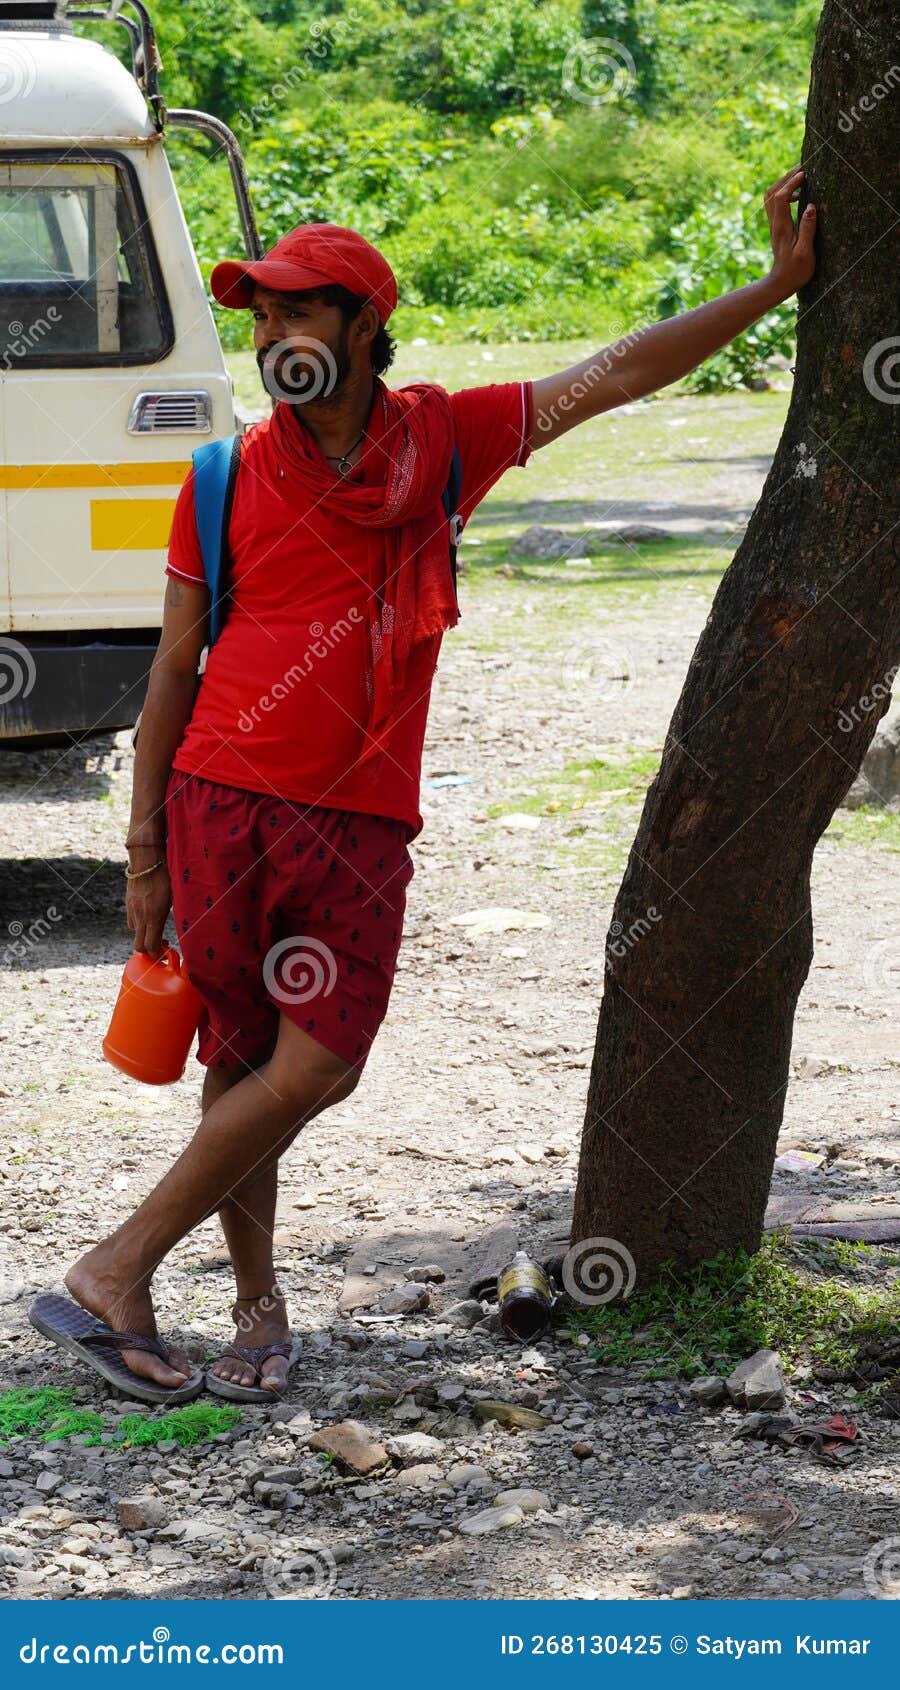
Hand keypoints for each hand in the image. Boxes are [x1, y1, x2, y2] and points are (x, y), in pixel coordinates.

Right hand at [126, 849, 171, 956]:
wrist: (147, 859)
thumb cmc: (167, 877)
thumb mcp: (176, 897)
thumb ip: (175, 914)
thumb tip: (185, 927)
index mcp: (154, 917)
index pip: (151, 946)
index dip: (157, 955)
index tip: (166, 954)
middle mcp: (141, 916)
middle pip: (139, 946)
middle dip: (149, 951)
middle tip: (160, 947)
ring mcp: (132, 910)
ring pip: (135, 932)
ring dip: (144, 935)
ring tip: (155, 929)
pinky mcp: (128, 902)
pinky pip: (131, 920)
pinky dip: (139, 923)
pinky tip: (148, 916)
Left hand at [764, 164, 816, 298]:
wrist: (781, 283)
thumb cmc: (796, 271)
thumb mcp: (805, 252)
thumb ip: (807, 229)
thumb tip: (810, 206)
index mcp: (781, 228)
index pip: (780, 197)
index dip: (791, 183)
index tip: (805, 174)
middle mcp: (774, 224)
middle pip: (772, 192)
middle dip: (786, 177)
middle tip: (803, 168)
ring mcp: (774, 225)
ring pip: (771, 197)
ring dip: (783, 183)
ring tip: (801, 177)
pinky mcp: (777, 227)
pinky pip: (775, 204)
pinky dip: (784, 193)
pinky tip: (799, 196)